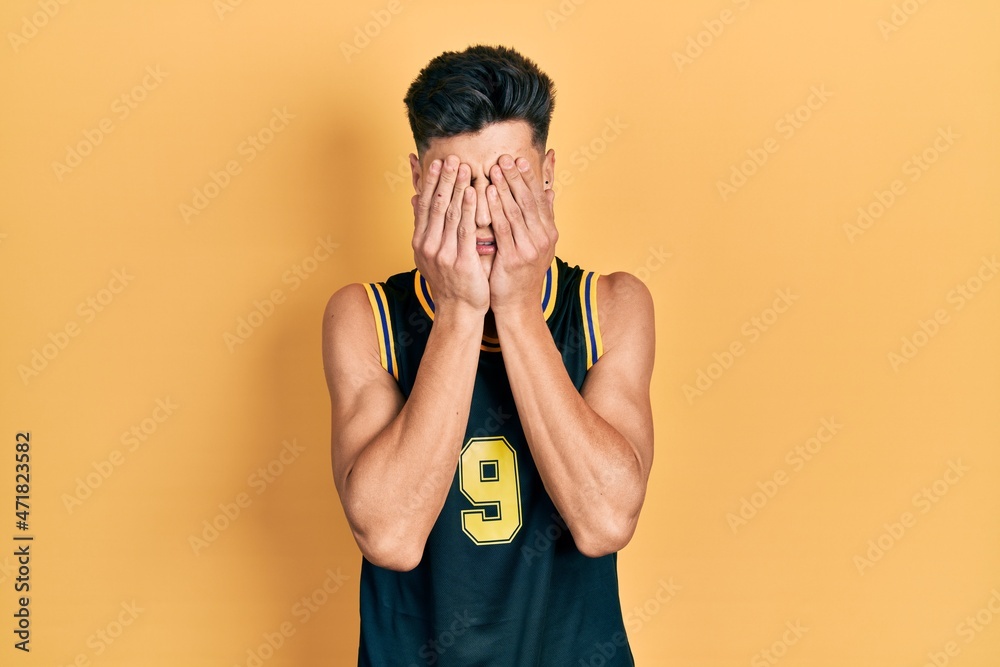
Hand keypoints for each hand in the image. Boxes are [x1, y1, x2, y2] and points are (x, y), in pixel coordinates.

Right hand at [411, 154, 489, 315]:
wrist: (459, 309)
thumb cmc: (450, 280)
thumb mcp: (430, 252)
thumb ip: (425, 225)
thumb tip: (414, 197)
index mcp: (420, 241)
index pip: (423, 205)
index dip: (428, 182)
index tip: (434, 161)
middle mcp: (428, 245)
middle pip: (435, 205)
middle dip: (443, 179)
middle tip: (450, 157)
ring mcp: (443, 253)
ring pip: (450, 213)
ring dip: (456, 188)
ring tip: (463, 167)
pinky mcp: (461, 260)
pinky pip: (465, 229)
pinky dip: (468, 209)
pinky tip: (473, 192)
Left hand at [485, 154, 557, 315]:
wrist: (518, 303)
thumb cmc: (523, 272)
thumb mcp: (539, 244)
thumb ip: (544, 217)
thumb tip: (552, 191)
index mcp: (549, 232)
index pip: (539, 198)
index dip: (529, 178)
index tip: (519, 159)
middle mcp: (543, 238)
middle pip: (528, 200)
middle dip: (516, 177)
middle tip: (504, 158)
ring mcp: (530, 248)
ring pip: (516, 211)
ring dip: (504, 188)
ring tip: (494, 169)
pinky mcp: (514, 257)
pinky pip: (503, 227)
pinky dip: (495, 208)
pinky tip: (487, 194)